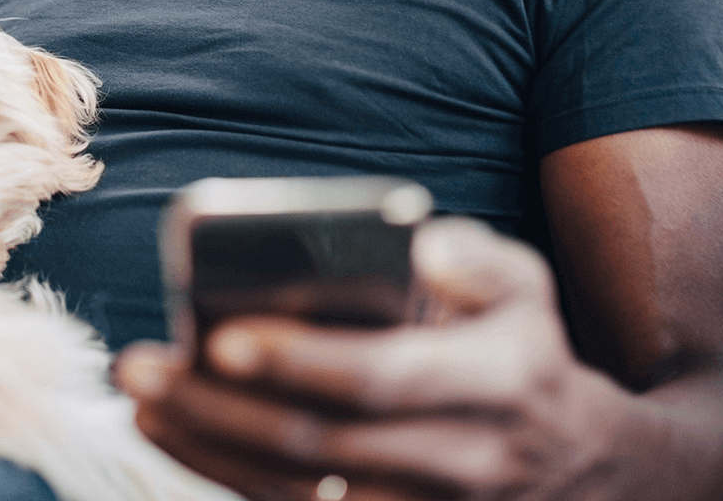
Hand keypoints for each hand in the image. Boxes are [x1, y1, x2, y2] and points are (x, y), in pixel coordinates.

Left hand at [115, 218, 630, 500]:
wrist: (582, 469)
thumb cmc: (521, 353)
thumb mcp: (527, 289)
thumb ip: (478, 260)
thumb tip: (422, 246)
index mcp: (495, 379)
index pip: (383, 376)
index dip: (300, 360)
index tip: (221, 334)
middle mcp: (462, 459)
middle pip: (320, 443)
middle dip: (220, 407)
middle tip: (140, 368)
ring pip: (297, 494)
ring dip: (207, 448)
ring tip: (141, 399)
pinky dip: (226, 477)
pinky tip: (174, 432)